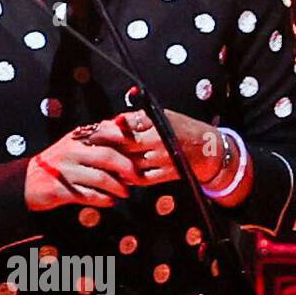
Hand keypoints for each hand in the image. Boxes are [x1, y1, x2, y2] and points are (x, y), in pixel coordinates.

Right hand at [24, 118, 142, 210]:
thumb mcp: (74, 145)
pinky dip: (104, 199)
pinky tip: (110, 201)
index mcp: (78, 137)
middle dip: (127, 168)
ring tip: (125, 192)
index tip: (140, 152)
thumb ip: (97, 140)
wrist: (27, 181)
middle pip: (108, 156)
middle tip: (137, 177)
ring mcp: (66, 171)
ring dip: (118, 187)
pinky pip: (89, 196)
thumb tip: (126, 136)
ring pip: (101, 178)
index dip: (127, 143)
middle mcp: (72, 151)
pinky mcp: (61, 189)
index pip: (108, 133)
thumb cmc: (57, 164)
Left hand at [88, 108, 224, 185]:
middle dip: (103, 142)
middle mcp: (160, 140)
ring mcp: (163, 159)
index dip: (107, 126)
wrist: (209, 150)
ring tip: (96, 160)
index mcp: (158, 122)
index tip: (91, 129)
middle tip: (86, 143)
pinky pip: (140, 178)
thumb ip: (140, 118)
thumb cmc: (183, 129)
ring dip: (112, 162)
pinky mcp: (166, 174)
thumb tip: (115, 119)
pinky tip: (115, 175)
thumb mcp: (165, 116)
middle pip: (124, 142)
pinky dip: (126, 177)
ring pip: (130, 162)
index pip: (127, 123)